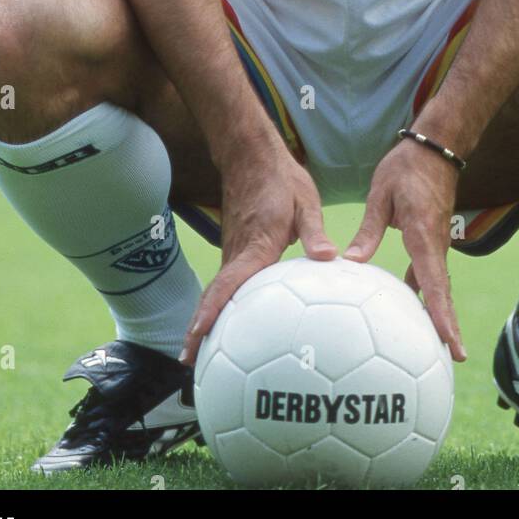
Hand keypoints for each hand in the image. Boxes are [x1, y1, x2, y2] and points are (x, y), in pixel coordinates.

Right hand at [179, 140, 335, 364]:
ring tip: (201, 354)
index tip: (198, 336)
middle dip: (198, 329)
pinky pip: (225, 282)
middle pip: (213, 296)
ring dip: (205, 319)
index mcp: (256, 245)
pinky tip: (227, 323)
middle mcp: (238, 252)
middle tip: (190, 362)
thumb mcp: (305, 201)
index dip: (212, 310)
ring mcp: (232, 250)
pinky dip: (217, 304)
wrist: (252, 156)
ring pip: (216, 291)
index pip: (229, 283)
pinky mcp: (235, 248)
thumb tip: (329, 258)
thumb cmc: (282, 179)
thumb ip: (314, 232)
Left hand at [344, 138, 465, 361]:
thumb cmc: (406, 168)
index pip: (434, 284)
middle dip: (448, 326)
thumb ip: (368, 230)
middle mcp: (435, 245)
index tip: (450, 343)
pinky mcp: (431, 239)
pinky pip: (430, 272)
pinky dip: (426, 292)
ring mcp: (436, 243)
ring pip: (438, 285)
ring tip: (436, 344)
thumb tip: (352, 263)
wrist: (434, 148)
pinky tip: (410, 305)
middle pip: (442, 293)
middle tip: (454, 358)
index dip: (441, 315)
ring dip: (439, 313)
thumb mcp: (381, 195)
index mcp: (423, 235)